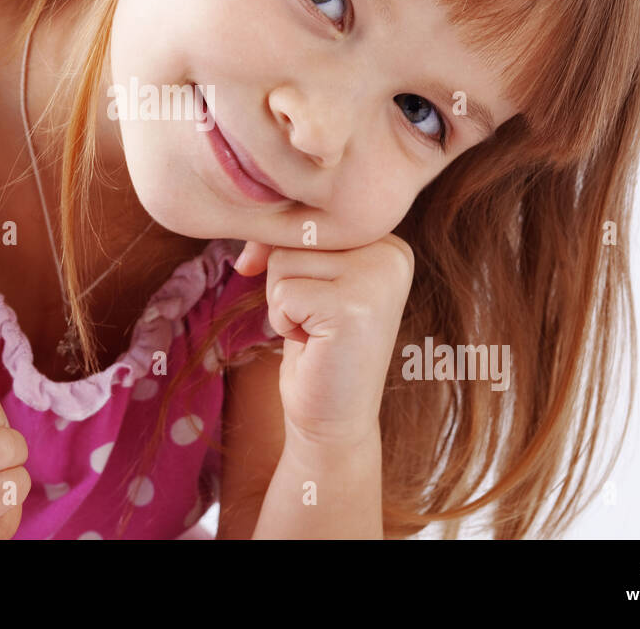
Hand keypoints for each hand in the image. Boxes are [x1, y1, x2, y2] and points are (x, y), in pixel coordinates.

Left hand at [234, 234, 413, 450]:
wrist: (335, 418)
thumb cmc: (316, 345)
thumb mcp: (307, 277)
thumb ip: (284, 244)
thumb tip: (247, 256)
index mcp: (387, 241)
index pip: (307, 221)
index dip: (286, 259)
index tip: (314, 301)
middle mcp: (391, 253)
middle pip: (292, 239)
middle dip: (286, 284)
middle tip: (320, 322)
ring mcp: (376, 280)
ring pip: (282, 263)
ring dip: (284, 304)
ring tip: (318, 332)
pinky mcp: (352, 309)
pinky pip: (281, 294)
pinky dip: (284, 324)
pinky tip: (315, 345)